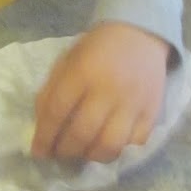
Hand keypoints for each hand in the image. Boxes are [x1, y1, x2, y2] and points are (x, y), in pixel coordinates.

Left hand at [32, 23, 169, 162]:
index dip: (44, 137)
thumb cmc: (97, 50)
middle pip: (82, 134)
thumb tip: (42, 128)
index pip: (57, 112)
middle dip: (65, 151)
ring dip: (91, 157)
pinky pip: (135, 145)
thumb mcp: (68, 60)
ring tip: (84, 152)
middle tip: (60, 154)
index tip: (38, 153)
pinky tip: (108, 145)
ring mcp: (133, 103)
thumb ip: (52, 91)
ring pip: (110, 145)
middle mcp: (108, 89)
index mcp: (82, 72)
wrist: (140, 34)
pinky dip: (119, 152)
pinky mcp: (152, 112)